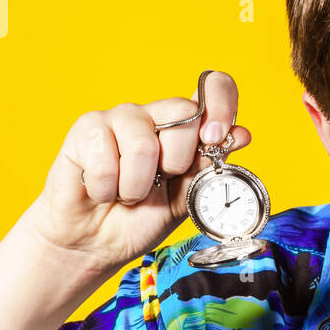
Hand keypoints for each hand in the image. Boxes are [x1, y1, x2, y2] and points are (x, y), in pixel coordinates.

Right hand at [20, 70, 251, 273]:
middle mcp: (157, 114)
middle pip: (184, 113)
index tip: (214, 139)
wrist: (97, 242)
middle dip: (176, 163)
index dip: (222, 104)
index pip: (215, 86)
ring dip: (137, 186)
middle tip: (158, 184)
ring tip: (127, 193)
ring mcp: (121, 117)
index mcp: (188, 126)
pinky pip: (106, 158)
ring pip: (144, 144)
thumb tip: (242, 134)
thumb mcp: (187, 198)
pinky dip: (107, 188)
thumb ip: (210, 166)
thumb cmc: (142, 217)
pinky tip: (101, 190)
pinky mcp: (88, 127)